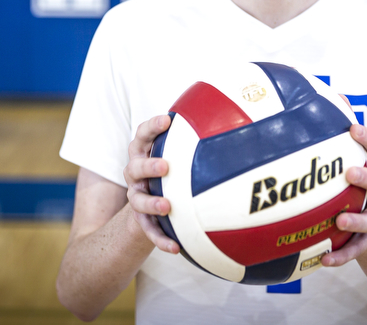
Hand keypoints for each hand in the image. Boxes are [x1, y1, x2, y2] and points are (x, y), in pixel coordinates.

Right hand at [122, 114, 180, 253]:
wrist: (155, 201)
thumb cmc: (173, 168)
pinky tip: (175, 248)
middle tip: (165, 166)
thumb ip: (193, 138)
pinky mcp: (142, 219)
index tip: (167, 120)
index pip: (142, 135)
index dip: (152, 127)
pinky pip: (149, 231)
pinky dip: (161, 239)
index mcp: (142, 152)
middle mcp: (135, 173)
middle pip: (135, 167)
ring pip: (137, 200)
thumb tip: (232, 123)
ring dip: (151, 202)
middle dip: (149, 165)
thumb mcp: (178, 151)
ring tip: (167, 206)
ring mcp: (137, 196)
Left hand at [322, 123, 366, 266]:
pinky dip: (342, 256)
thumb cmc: (357, 184)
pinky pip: (357, 251)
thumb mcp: (355, 158)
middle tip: (349, 173)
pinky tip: (324, 259)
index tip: (353, 129)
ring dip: (359, 219)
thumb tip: (334, 95)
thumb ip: (344, 132)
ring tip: (340, 220)